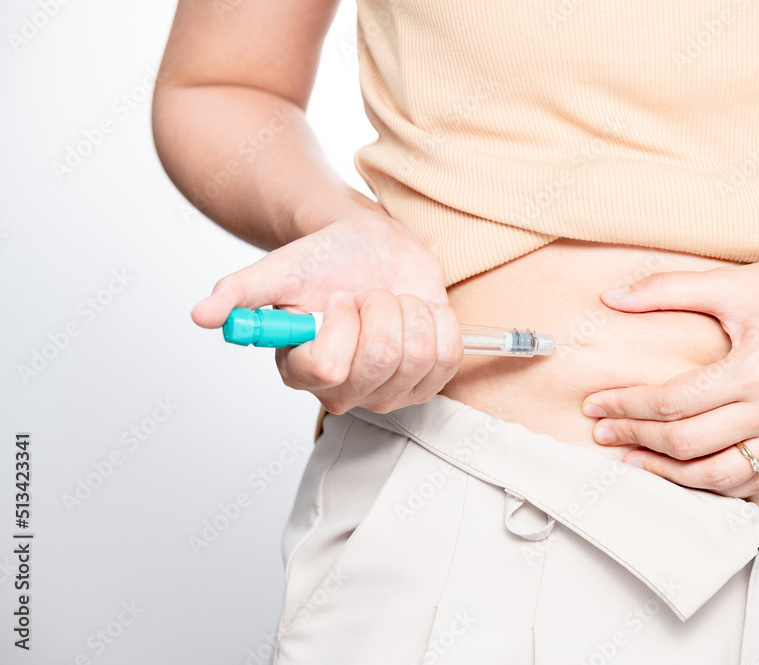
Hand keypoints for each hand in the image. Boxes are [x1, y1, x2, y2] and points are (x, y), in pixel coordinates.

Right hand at [191, 206, 463, 413]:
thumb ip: (240, 292)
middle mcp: (345, 391)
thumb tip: (202, 315)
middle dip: (380, 307)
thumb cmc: (325, 261)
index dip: (340, 324)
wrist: (369, 249)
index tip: (337, 296)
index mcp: (302, 371)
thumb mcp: (280, 268)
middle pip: (380, 360)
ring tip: (390, 299)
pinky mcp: (429, 379)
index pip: (328, 368)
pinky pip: (449, 353)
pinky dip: (439, 319)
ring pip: (420, 354)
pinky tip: (417, 310)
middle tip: (366, 294)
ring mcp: (390, 391)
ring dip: (409, 309)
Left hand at [580, 249, 758, 497]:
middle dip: (636, 440)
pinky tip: (687, 476)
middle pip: (688, 445)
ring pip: (720, 477)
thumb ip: (666, 290)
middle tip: (603, 432)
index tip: (595, 405)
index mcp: (754, 372)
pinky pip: (756, 483)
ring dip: (670, 474)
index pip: (672, 404)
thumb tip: (611, 298)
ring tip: (633, 459)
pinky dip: (717, 487)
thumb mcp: (732, 283)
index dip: (626, 406)